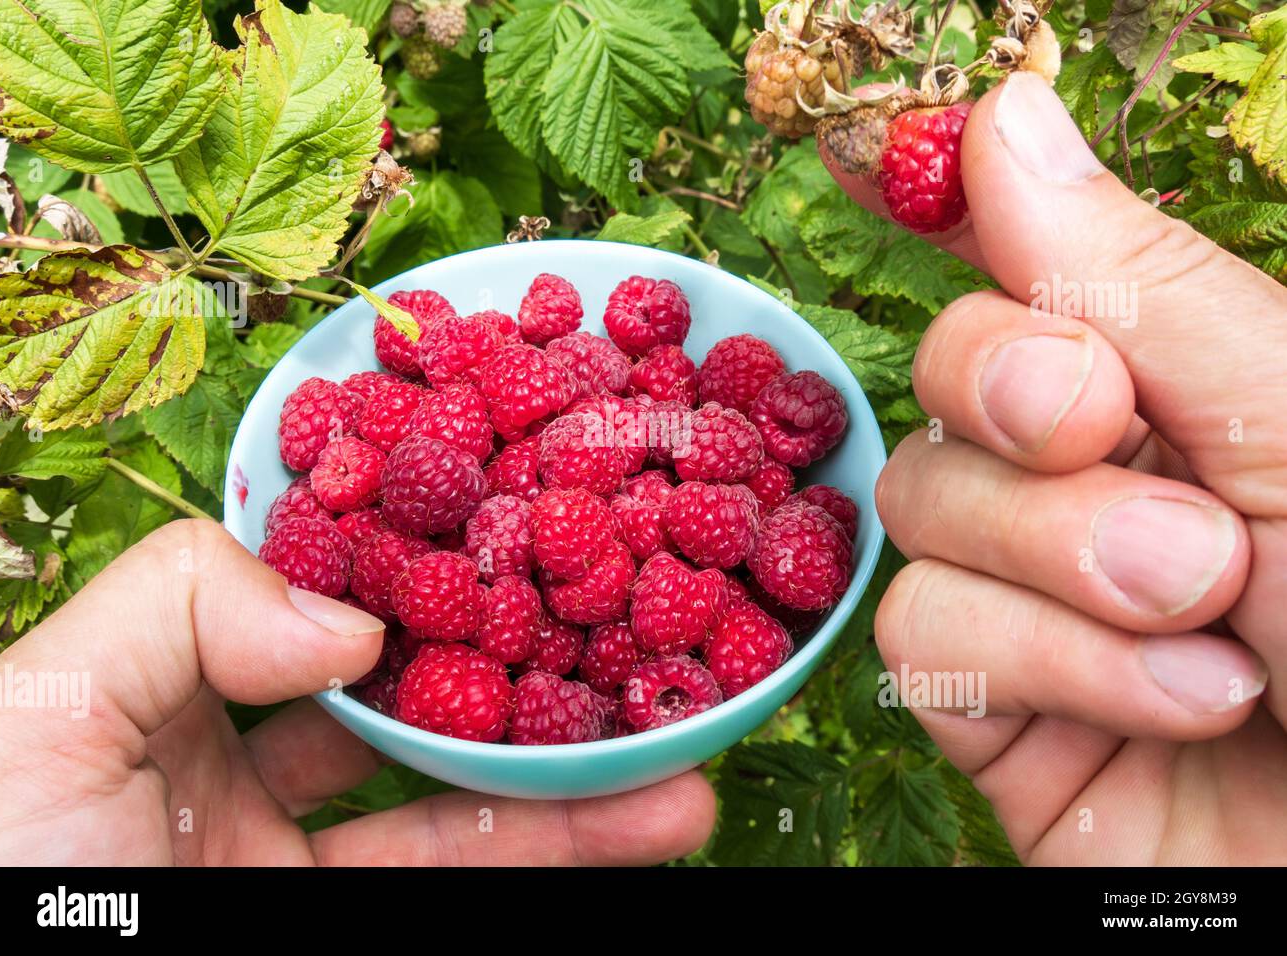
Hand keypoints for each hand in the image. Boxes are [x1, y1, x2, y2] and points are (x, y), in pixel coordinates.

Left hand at [0, 519, 713, 864]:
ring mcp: (300, 858)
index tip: (516, 515)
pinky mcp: (338, 924)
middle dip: (526, 660)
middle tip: (628, 613)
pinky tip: (651, 819)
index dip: (418, 559)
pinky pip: (465, 876)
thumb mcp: (44, 704)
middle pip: (416, 700)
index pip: (320, 604)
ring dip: (582, 772)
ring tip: (686, 735)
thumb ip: (183, 604)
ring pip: (464, 804)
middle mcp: (246, 769)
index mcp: (173, 689)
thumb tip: (354, 617)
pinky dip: (564, 848)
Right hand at [824, 73, 1286, 863]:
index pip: (1038, 257)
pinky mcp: (991, 700)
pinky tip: (1170, 705)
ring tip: (1208, 630)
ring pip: (919, 500)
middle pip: (949, 368)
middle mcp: (1100, 468)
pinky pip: (914, 635)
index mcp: (1192, 377)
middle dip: (1025, 406)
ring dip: (1058, 560)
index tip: (886, 162)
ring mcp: (1033, 586)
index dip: (957, 201)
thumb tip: (999, 118)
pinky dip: (1039, 665)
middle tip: (1142, 463)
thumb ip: (1142, 285)